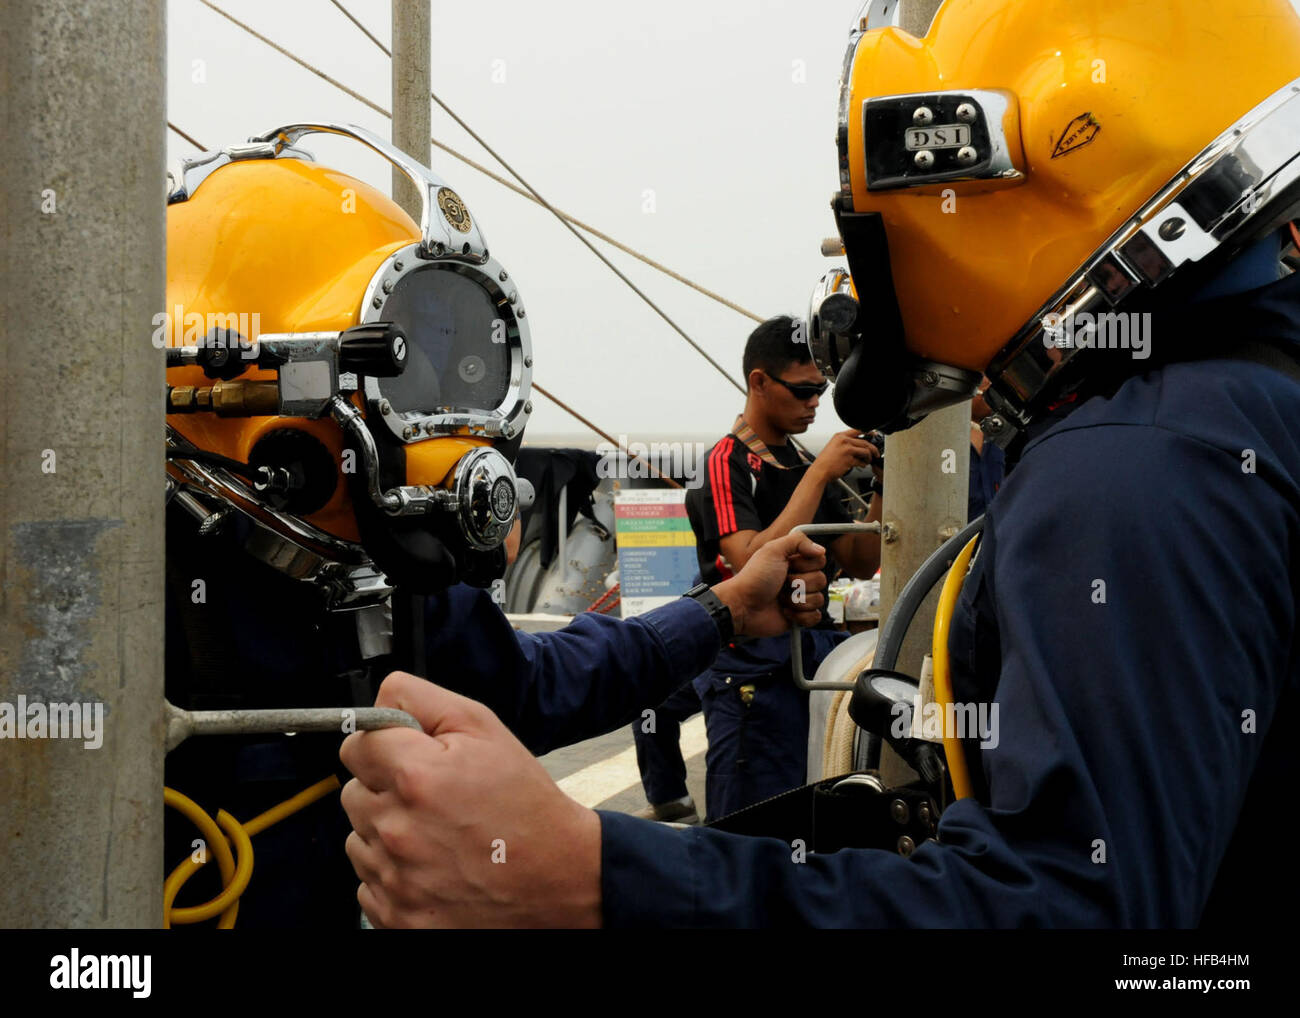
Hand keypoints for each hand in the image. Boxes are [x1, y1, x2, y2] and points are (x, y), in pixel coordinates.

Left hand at [339, 672, 601, 928]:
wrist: (555, 877)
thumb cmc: (523, 804)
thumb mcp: (484, 728)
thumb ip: (421, 701)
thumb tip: (380, 699)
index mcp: (416, 777)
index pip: (356, 745)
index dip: (385, 746)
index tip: (410, 757)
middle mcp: (396, 830)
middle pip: (352, 793)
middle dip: (385, 789)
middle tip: (431, 797)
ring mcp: (394, 879)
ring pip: (358, 838)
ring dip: (386, 833)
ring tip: (435, 833)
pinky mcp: (396, 915)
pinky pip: (368, 883)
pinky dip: (392, 873)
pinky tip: (431, 865)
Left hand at [712, 531, 827, 637]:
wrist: (742, 605)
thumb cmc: (754, 577)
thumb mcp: (772, 549)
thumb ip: (798, 541)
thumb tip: (821, 550)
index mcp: (795, 562)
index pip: (820, 560)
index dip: (807, 564)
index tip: (790, 565)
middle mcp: (799, 579)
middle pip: (821, 580)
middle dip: (799, 583)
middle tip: (781, 583)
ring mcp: (800, 598)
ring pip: (819, 599)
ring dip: (797, 600)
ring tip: (780, 598)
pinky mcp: (799, 617)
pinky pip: (815, 617)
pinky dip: (801, 616)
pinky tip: (785, 612)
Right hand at [810, 429, 878, 483]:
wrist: (819, 470)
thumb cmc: (825, 461)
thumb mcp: (833, 446)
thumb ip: (845, 443)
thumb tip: (858, 445)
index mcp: (840, 436)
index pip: (857, 430)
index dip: (868, 432)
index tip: (874, 434)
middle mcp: (844, 441)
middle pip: (865, 442)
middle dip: (873, 449)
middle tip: (875, 453)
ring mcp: (847, 450)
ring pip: (865, 451)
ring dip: (869, 457)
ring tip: (867, 461)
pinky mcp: (849, 460)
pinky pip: (861, 461)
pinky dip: (863, 464)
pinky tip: (862, 465)